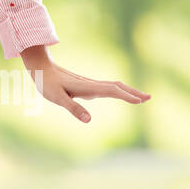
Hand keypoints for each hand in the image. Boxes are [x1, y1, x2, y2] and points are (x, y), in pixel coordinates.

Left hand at [22, 51, 150, 122]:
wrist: (40, 67)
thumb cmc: (47, 83)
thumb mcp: (57, 98)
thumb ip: (73, 108)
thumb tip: (89, 120)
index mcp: (87, 87)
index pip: (111, 91)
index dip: (125, 96)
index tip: (140, 101)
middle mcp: (91, 84)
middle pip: (116, 87)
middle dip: (132, 92)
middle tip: (149, 98)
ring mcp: (89, 84)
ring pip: (113, 86)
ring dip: (127, 91)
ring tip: (140, 98)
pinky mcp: (85, 85)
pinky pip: (106, 87)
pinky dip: (117, 90)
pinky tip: (118, 94)